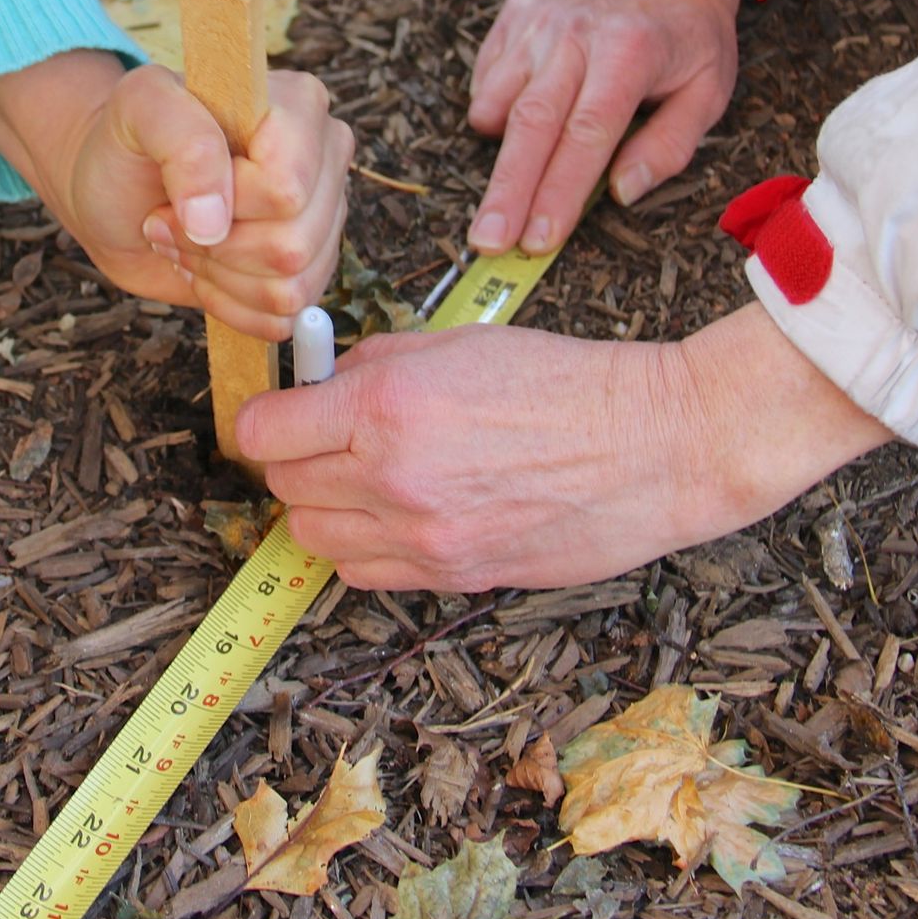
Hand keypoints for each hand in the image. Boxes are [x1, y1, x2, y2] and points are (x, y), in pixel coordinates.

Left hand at [0, 52, 354, 338]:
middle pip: (292, 245)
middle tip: (172, 218)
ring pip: (291, 287)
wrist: (115, 194)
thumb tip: (214, 220)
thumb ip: (183, 143)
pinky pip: (285, 318)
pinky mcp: (307, 270)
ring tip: (186, 239)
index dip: (226, 201)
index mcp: (300, 106)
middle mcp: (324, 161)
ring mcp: (322, 219)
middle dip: (215, 246)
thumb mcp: (138, 110)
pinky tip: (205, 268)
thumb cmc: (128, 143)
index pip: (286, 186)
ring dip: (219, 276)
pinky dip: (230, 304)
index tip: (175, 188)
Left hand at [233, 305, 892, 591]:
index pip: (263, 434)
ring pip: (312, 538)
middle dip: (297, 460)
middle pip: (284, 488)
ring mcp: (421, 536)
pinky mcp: (451, 576)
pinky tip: (400, 514)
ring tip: (367, 479)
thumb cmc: (564, 381)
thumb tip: (320, 380)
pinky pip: (361, 573)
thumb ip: (375, 364)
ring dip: (326, 508)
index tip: (282, 415)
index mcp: (385, 406)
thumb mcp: (457, 343)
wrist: (654, 444)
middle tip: (330, 440)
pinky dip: (364, 546)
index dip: (267, 421)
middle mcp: (390, 478)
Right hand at [467, 0, 739, 254]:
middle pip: (530, 124)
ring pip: (497, 104)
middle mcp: (577, 33)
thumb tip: (621, 193)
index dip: (559, 191)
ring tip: (526, 170)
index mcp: (630, 52)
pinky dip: (498, 114)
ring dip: (504, 153)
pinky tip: (533, 111)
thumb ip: (667, 149)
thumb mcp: (707, 97)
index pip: (586, 134)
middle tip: (486, 242)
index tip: (538, 240)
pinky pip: (487, 83)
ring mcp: (539, 21)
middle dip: (506, 191)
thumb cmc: (688, 45)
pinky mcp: (514, 15)